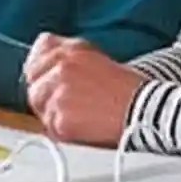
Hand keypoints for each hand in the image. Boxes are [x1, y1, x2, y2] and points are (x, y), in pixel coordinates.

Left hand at [23, 34, 141, 146]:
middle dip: (46, 94)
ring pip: (39, 106)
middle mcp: (61, 69)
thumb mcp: (96, 59)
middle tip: (70, 103)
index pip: (38, 53)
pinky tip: (84, 126)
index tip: (52, 80)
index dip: (44, 70)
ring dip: (53, 113)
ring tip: (80, 115)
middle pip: (33, 83)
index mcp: (71, 51)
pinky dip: (63, 131)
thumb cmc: (128, 89)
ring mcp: (58, 95)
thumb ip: (67, 54)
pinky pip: (50, 127)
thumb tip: (43, 51)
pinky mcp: (60, 120)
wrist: (146, 111)